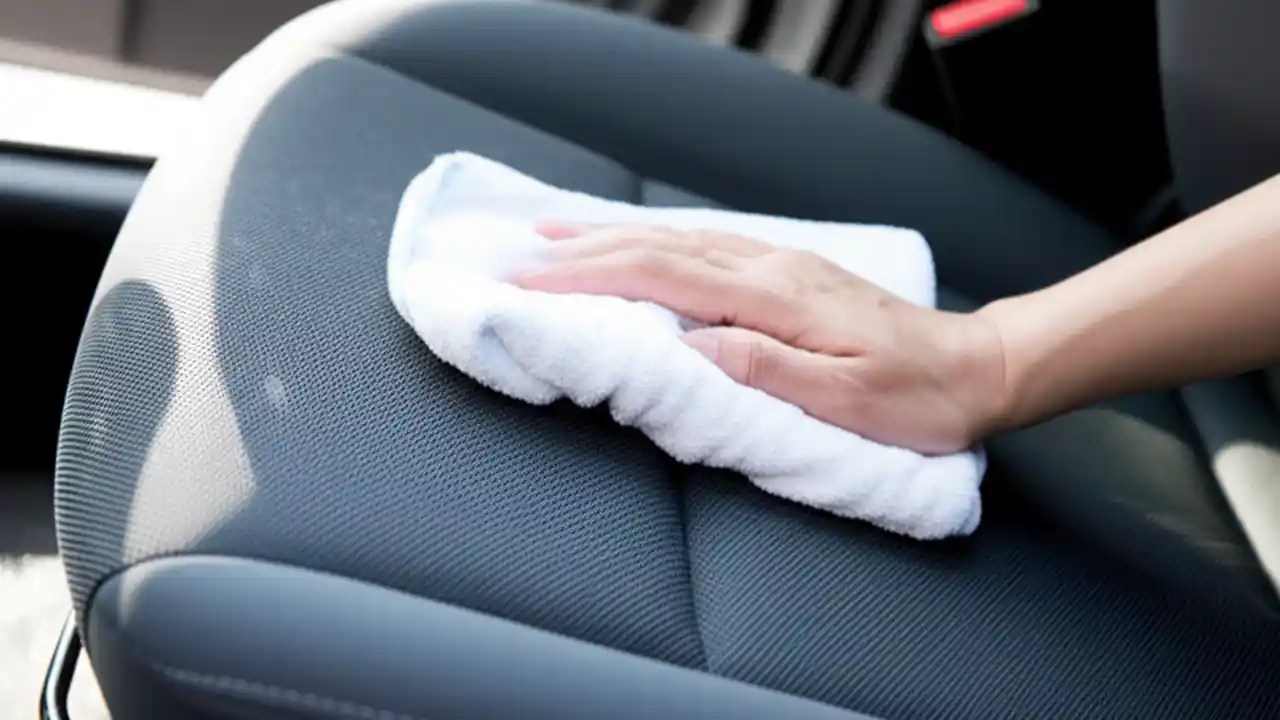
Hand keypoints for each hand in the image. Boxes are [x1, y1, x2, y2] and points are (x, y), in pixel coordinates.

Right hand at [515, 222, 1009, 453]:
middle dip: (582, 251)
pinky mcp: (788, 273)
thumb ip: (767, 369)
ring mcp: (780, 265)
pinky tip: (635, 241)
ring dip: (610, 236)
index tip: (531, 280)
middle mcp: (771, 270)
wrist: (973, 368)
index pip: (663, 278)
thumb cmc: (913, 397)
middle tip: (517, 256)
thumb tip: (692, 343)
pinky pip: (705, 245)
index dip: (590, 277)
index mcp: (775, 300)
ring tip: (552, 235)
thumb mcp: (846, 399)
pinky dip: (656, 240)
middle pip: (660, 247)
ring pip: (679, 239)